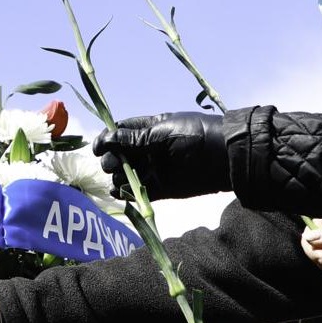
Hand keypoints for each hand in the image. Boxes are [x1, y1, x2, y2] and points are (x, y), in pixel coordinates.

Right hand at [92, 112, 231, 200]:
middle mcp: (150, 149)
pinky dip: (128, 194)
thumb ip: (134, 139)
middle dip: (112, 160)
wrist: (223, 158)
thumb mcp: (162, 133)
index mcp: (150, 128)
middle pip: (121, 155)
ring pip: (128, 175)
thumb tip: (106, 138)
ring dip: (118, 178)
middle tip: (113, 165)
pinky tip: (119, 193)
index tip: (97, 148)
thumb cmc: (194, 135)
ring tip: (119, 180)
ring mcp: (156, 169)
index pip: (121, 132)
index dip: (107, 139)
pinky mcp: (162, 188)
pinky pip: (140, 192)